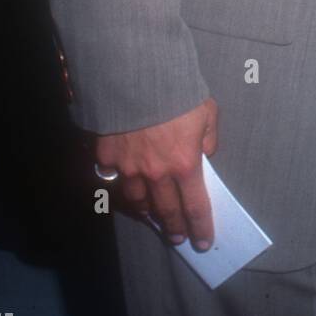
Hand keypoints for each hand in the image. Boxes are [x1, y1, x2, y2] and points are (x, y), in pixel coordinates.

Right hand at [94, 97, 218, 251]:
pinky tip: (121, 182)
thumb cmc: (178, 90)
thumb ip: (209, 137)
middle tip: (177, 236)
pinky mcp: (107, 155)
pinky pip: (112, 176)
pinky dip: (118, 182)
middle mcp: (156, 173)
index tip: (203, 241)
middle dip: (173, 227)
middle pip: (165, 210)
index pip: (195, 206)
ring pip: (137, 200)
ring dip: (146, 210)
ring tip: (151, 214)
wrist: (138, 75)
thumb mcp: (207, 111)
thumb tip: (205, 153)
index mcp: (185, 164)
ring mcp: (128, 167)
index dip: (200, 226)